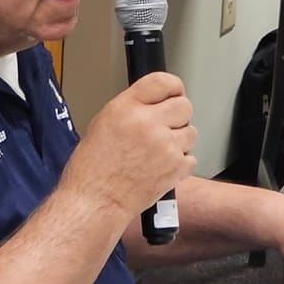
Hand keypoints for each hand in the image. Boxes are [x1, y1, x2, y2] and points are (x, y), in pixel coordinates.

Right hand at [62, 71, 196, 222]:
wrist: (96, 202)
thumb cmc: (92, 170)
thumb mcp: (102, 125)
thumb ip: (130, 109)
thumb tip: (152, 104)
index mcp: (125, 109)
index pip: (162, 82)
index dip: (172, 87)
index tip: (174, 92)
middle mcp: (147, 123)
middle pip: (184, 105)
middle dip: (178, 116)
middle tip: (166, 127)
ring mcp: (164, 145)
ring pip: (191, 132)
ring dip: (179, 140)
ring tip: (159, 152)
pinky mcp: (176, 167)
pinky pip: (190, 157)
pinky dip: (179, 163)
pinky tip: (160, 167)